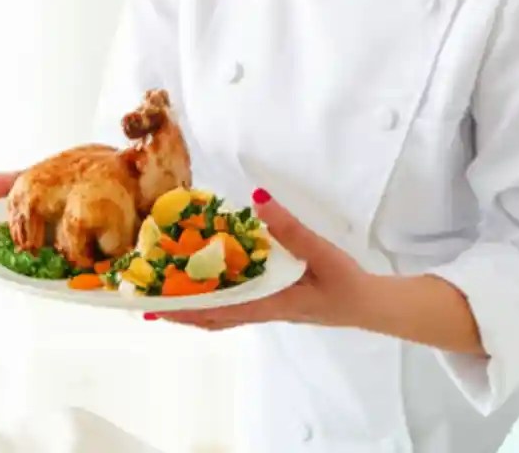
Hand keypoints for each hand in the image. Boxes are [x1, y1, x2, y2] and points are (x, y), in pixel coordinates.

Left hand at [151, 188, 372, 330]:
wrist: (371, 306)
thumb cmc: (346, 284)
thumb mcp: (321, 253)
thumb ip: (292, 229)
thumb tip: (259, 200)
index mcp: (270, 303)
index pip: (219, 310)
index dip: (186, 309)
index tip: (156, 305)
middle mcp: (264, 310)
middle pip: (212, 318)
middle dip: (181, 312)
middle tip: (148, 303)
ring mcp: (269, 309)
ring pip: (223, 314)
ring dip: (195, 308)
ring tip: (168, 297)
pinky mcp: (277, 303)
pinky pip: (237, 305)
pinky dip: (216, 301)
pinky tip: (209, 287)